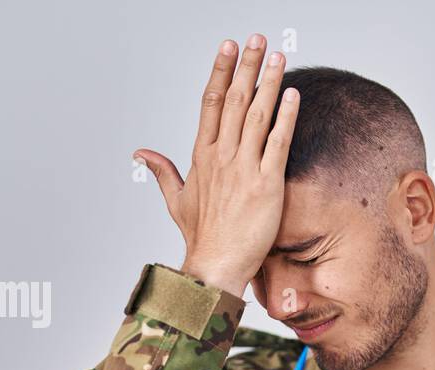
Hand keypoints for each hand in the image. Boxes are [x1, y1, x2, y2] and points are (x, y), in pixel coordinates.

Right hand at [133, 34, 298, 297]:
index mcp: (202, 156)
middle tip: (256, 38)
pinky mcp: (266, 185)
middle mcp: (221, 157)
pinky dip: (285, 118)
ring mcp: (244, 169)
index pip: (210, 102)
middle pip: (234, 100)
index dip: (220, 72)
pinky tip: (293, 96)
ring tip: (278, 56)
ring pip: (256, 115)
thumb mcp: (177, 200)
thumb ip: (163, 171)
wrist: (216, 266)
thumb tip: (141, 153)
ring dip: (268, 82)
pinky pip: (277, 144)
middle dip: (246, 66)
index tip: (227, 48)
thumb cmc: (201, 237)